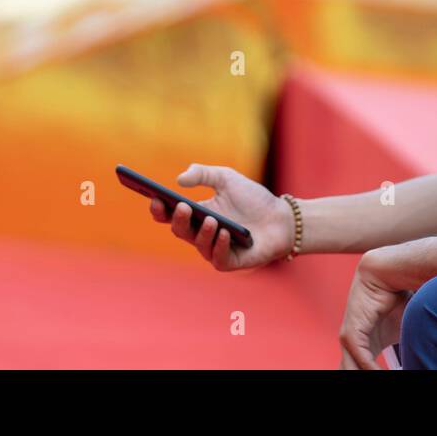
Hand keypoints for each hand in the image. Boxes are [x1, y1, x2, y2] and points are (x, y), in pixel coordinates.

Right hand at [149, 163, 294, 270]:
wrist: (281, 217)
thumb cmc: (253, 198)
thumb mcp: (227, 178)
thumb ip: (203, 174)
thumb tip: (179, 180)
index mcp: (197, 214)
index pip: (170, 215)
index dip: (160, 209)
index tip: (155, 197)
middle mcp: (201, 234)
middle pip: (180, 230)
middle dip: (178, 219)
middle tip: (182, 206)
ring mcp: (214, 249)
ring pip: (199, 244)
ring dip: (203, 232)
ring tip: (211, 219)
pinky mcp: (230, 262)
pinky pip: (218, 258)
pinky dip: (220, 246)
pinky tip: (225, 233)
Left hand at [338, 247, 417, 369]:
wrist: (390, 270)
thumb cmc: (401, 294)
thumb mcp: (405, 325)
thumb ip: (409, 344)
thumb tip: (424, 358)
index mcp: (365, 341)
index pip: (362, 366)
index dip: (372, 372)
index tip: (386, 377)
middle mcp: (355, 341)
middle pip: (353, 367)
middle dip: (362, 374)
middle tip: (379, 392)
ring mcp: (350, 336)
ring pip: (353, 365)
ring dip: (367, 372)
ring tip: (381, 379)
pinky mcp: (350, 330)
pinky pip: (359, 354)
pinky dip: (369, 366)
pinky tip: (379, 371)